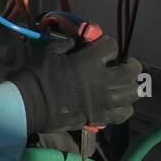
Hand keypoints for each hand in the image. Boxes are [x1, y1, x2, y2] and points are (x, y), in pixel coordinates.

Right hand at [8, 35, 141, 134]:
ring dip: (131, 86)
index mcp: (90, 62)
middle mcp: (102, 81)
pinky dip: (125, 108)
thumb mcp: (52, 51)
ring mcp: (103, 101)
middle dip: (131, 65)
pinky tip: (120, 103)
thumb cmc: (38, 75)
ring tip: (126, 83)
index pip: (112, 47)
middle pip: (130, 71)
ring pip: (131, 93)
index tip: (104, 46)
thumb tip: (81, 42)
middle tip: (127, 64)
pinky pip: (123, 114)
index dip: (108, 44)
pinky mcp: (99, 117)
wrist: (29, 104)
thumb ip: (71, 45)